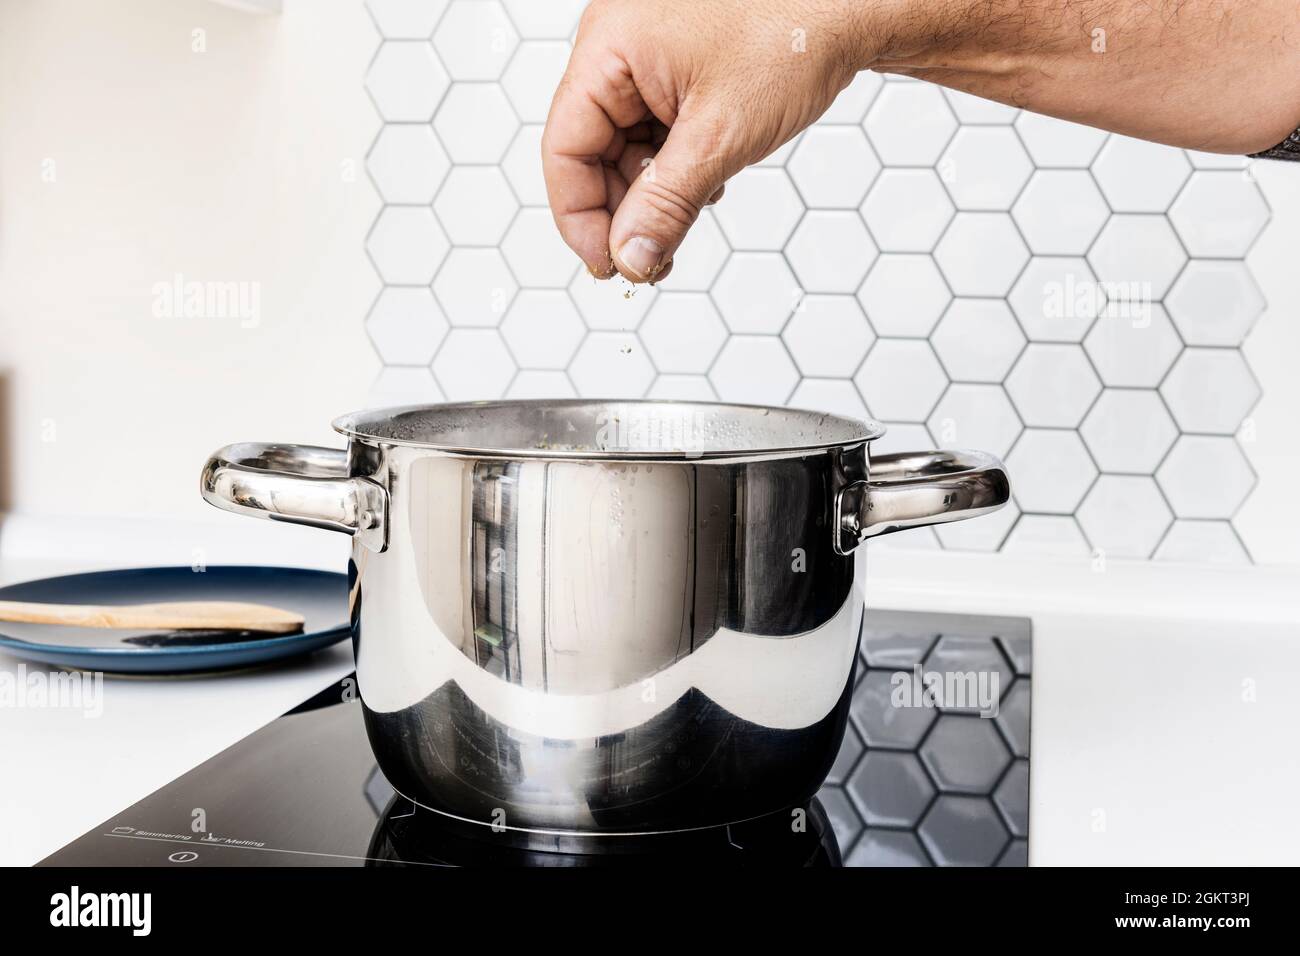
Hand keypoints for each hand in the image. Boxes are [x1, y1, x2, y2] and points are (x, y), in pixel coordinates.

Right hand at [542, 0, 865, 282]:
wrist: (853, 4)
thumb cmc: (792, 32)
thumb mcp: (720, 136)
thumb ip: (665, 204)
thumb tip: (631, 258)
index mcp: (609, 46)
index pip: (563, 148)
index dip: (579, 217)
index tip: (607, 264)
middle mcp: (618, 45)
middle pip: (591, 150)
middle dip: (622, 210)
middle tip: (650, 256)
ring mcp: (647, 55)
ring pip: (625, 146)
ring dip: (651, 193)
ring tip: (684, 218)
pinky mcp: (676, 67)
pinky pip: (654, 130)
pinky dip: (674, 166)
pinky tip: (704, 182)